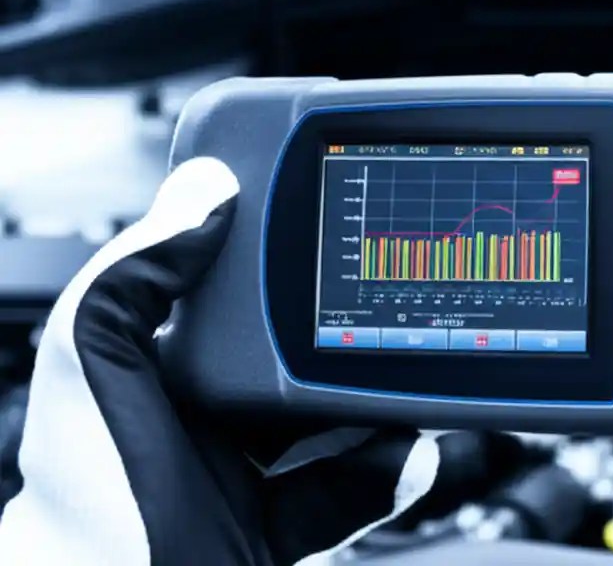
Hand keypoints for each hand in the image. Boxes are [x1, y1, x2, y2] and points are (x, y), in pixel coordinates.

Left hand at [0, 158, 442, 565]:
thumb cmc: (88, 515)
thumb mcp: (92, 369)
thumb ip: (134, 275)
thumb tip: (202, 191)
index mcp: (146, 377)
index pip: (214, 300)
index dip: (267, 265)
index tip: (322, 232)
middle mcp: (191, 426)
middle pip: (286, 360)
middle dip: (342, 337)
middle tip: (389, 308)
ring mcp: (235, 483)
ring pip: (327, 427)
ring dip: (379, 406)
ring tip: (414, 383)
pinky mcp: (272, 537)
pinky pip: (347, 494)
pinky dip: (386, 475)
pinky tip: (409, 455)